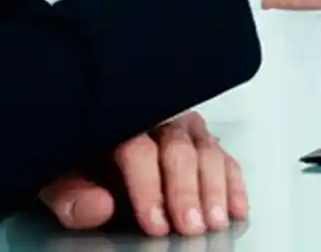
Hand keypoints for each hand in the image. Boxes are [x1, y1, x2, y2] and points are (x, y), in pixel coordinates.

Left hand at [38, 112, 245, 236]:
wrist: (93, 145)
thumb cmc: (77, 159)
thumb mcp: (58, 176)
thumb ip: (70, 194)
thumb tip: (97, 208)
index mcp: (118, 123)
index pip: (139, 151)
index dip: (149, 189)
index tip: (155, 223)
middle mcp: (158, 120)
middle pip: (179, 150)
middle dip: (187, 192)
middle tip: (191, 226)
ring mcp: (185, 129)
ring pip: (208, 153)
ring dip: (216, 190)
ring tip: (216, 221)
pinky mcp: (204, 142)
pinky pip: (226, 159)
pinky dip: (234, 184)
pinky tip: (235, 208)